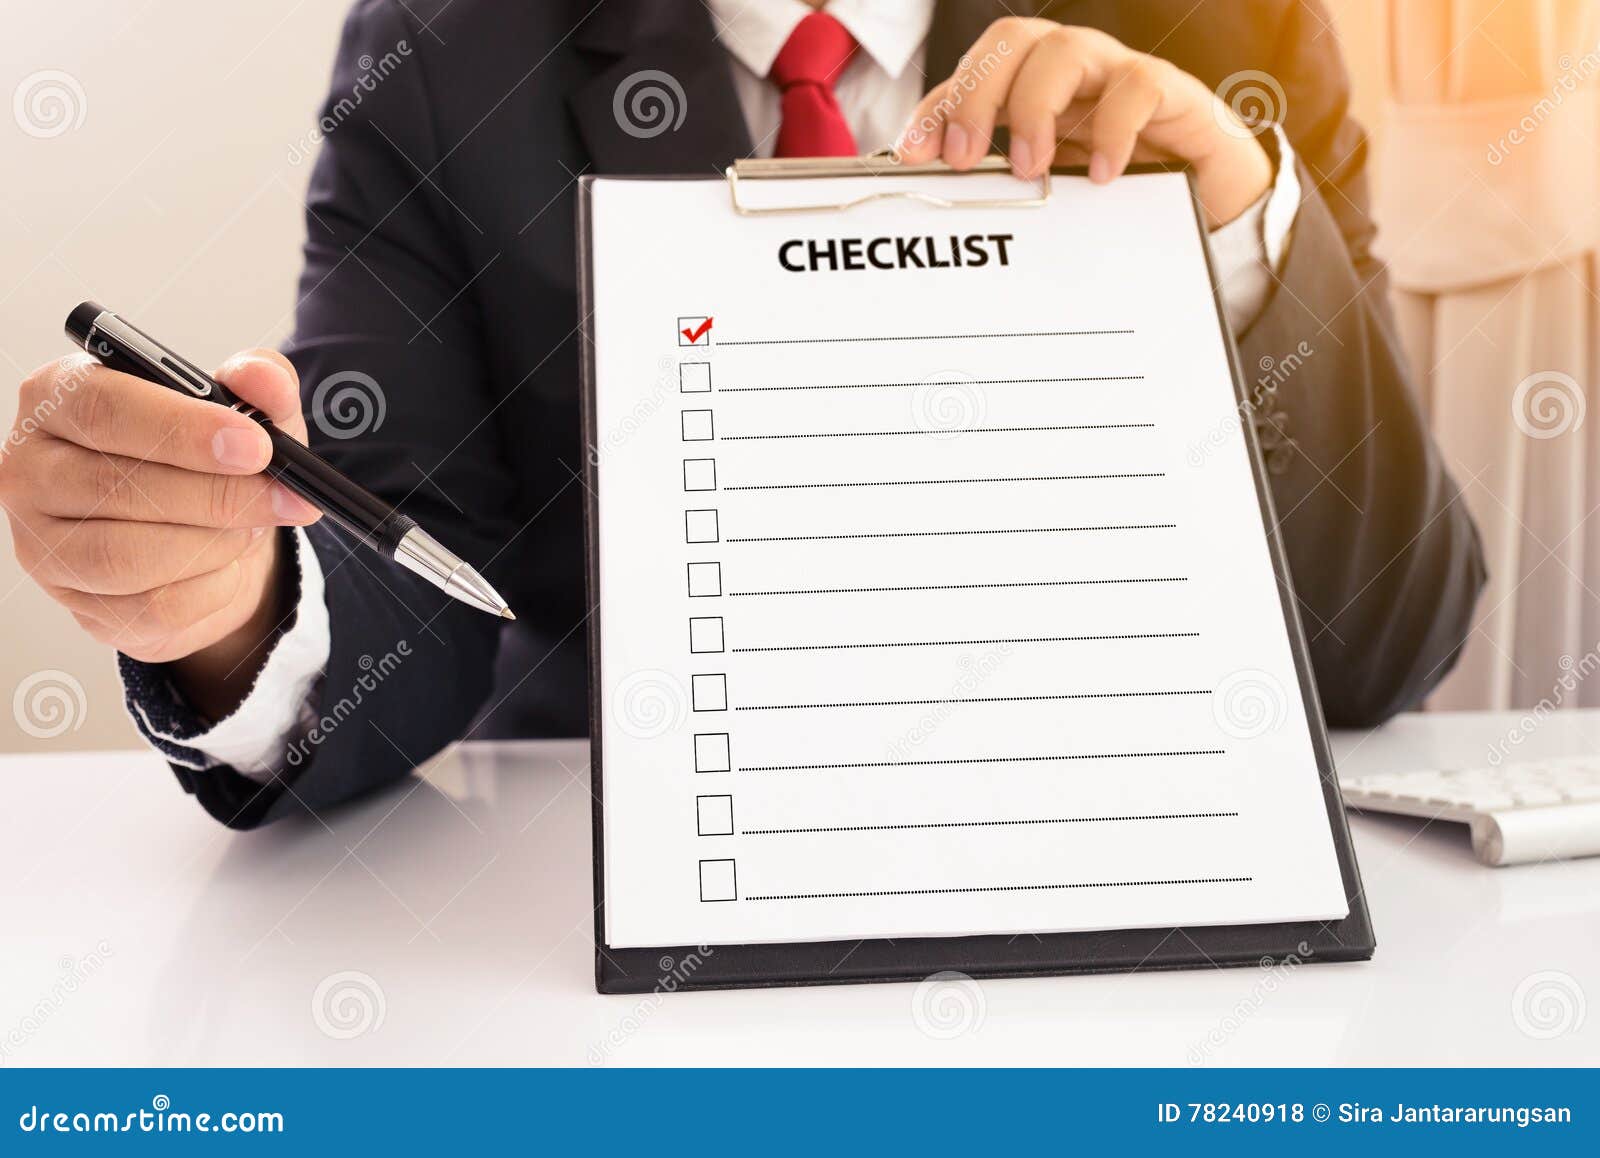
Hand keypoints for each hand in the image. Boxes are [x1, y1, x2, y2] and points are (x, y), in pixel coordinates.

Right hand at [0, 349, 321, 717]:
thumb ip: (259, 383)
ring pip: (131, 555)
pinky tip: (230, 565)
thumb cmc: (213, 459)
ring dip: (215, 543)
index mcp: (61, 399)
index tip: (256, 446)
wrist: (212, 535)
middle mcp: (33, 469)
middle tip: (284, 495)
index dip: (183, 429)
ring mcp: (45, 543)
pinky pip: (154, 606)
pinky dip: (212, 588)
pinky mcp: (80, 604)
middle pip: (119, 486)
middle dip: (220, 494)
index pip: (104, 407)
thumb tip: (263, 379)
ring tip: (253, 527)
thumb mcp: (247, 412)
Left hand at [897, 19, 1273, 228]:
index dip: (937, 108)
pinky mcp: (1170, 92)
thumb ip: (1001, 183)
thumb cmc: (1121, 187)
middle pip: (1012, 40)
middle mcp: (1070, 69)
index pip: (972, 75)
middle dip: (976, 96)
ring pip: (1066, 49)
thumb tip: (937, 194)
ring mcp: (1117, 74)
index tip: (913, 154)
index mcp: (1032, 86)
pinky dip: (1111, 129)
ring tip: (1029, 168)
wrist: (1208, 197)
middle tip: (964, 158)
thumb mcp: (1050, 190)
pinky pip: (1136, 86)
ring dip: (1034, 107)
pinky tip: (1100, 174)